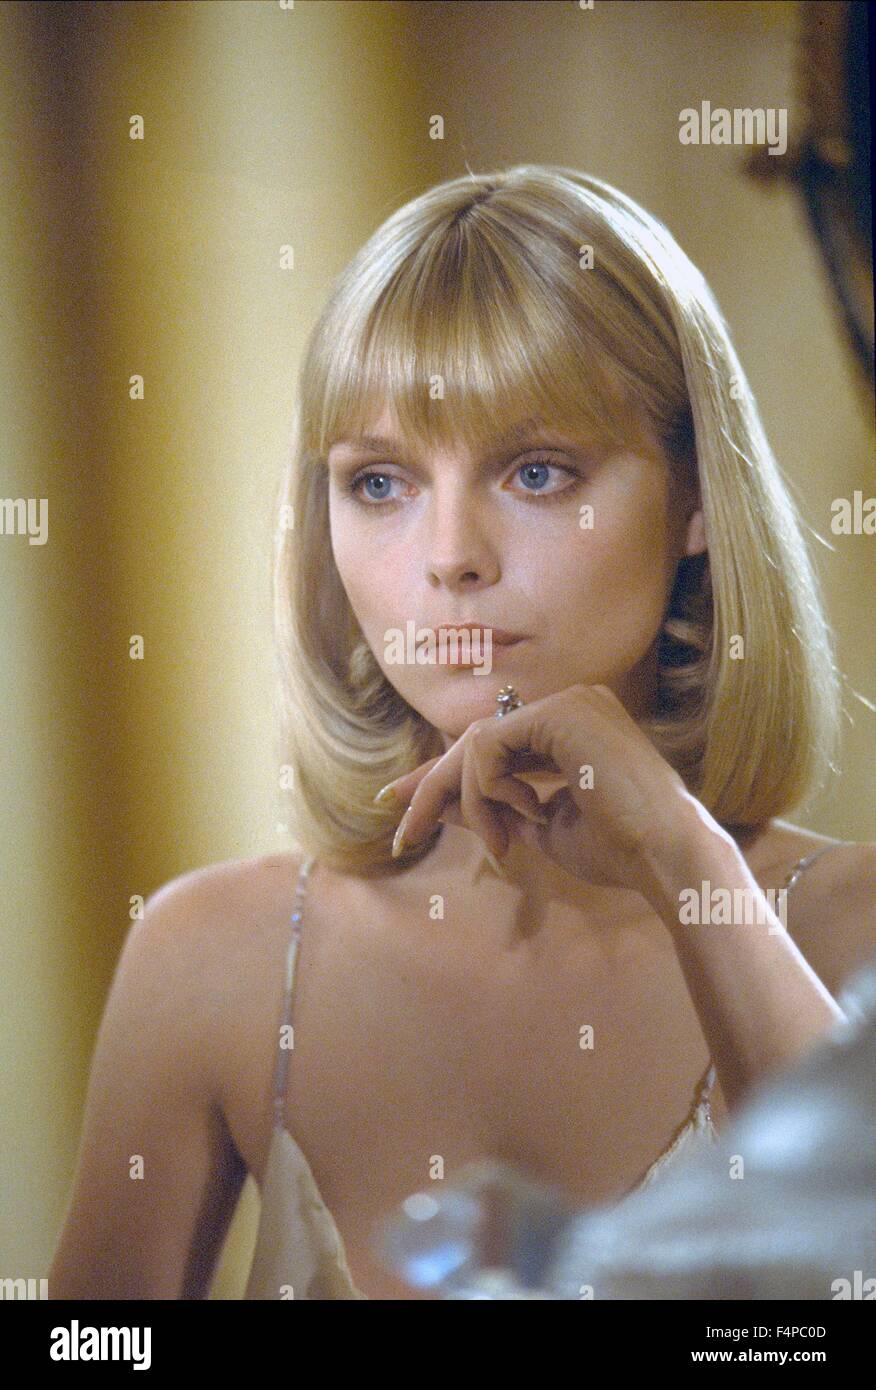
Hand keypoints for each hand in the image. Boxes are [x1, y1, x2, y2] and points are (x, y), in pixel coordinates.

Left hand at [375, 684, 696, 897]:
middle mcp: (569, 705)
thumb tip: (438, 805)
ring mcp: (567, 702)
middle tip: (402, 828)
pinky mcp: (559, 712)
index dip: (444, 775)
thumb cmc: (618, 849)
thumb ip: (492, 809)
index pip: (492, 745)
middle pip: (476, 740)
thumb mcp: (538, 828)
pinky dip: (487, 789)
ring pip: (478, 745)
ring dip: (471, 801)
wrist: (665, 856)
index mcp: (569, 728)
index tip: (403, 806)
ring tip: (500, 843)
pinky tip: (522, 817)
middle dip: (432, 785)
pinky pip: (488, 747)